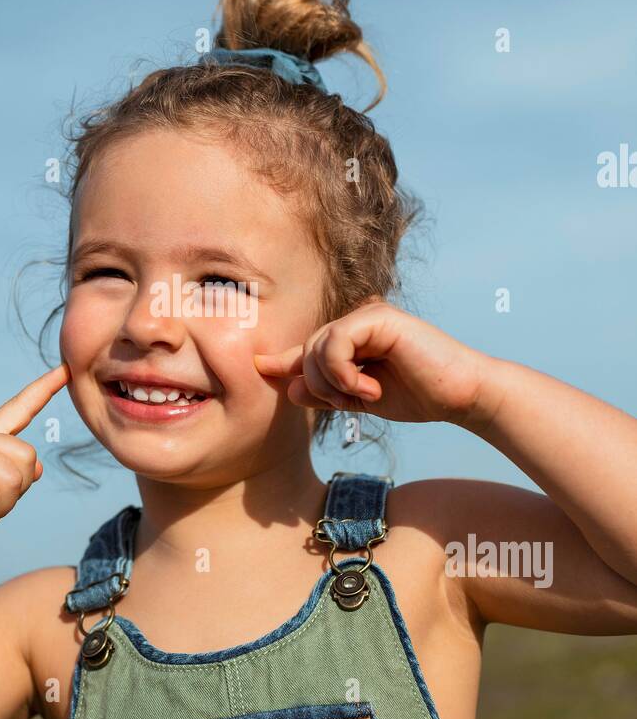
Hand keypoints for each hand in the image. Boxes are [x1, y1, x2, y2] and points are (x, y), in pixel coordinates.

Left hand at [253, 303, 493, 426]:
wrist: (460, 395)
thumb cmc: (418, 396)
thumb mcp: (361, 399)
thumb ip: (326, 392)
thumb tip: (288, 387)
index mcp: (353, 338)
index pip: (307, 349)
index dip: (283, 361)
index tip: (259, 369)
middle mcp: (358, 321)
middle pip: (307, 350)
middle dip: (318, 385)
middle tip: (348, 403)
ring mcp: (368, 315)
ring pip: (317, 346)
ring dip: (332, 381)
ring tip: (364, 396)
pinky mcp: (379, 316)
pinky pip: (336, 342)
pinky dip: (343, 371)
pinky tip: (370, 388)